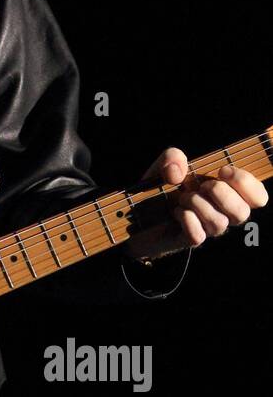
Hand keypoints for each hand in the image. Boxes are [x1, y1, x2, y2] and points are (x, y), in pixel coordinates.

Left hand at [124, 146, 268, 261]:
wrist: (139, 214)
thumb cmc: (162, 187)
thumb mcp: (166, 165)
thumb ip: (172, 158)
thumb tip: (178, 172)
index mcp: (228, 193)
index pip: (258, 197)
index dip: (246, 183)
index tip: (222, 170)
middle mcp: (222, 212)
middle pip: (243, 212)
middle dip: (222, 194)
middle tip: (202, 186)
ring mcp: (207, 227)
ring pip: (219, 223)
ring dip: (199, 204)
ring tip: (183, 197)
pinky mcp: (190, 239)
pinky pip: (198, 235)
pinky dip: (186, 219)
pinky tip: (176, 212)